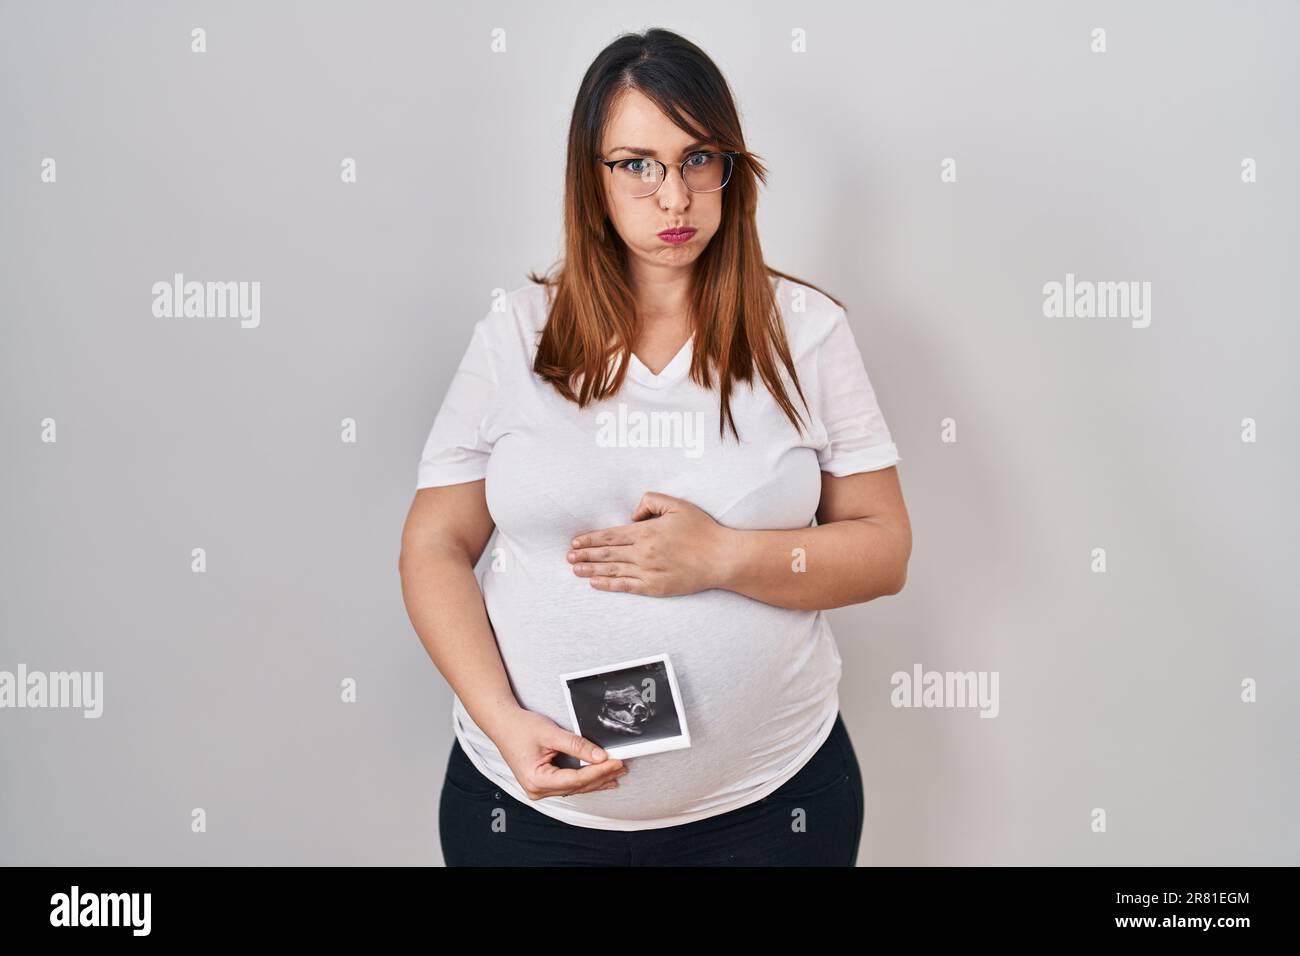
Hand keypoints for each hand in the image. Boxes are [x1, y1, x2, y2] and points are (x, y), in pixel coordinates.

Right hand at [492, 707, 627, 798]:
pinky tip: (599, 777)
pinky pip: (568, 784)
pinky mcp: (543, 783)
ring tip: (616, 773)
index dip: (599, 771)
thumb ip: (576, 745)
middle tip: (622, 767)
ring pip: (575, 787)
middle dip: (602, 776)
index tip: (616, 762)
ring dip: (596, 780)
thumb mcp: (550, 734)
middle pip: (578, 786)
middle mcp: (537, 789)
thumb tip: (599, 755)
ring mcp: (539, 789)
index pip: (576, 778)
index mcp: (536, 780)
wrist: (502, 724)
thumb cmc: (519, 728)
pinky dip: (585, 779)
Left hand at [566, 491, 731, 596]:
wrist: (721, 558)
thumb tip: (633, 514)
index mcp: (646, 532)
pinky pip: (626, 586)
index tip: (576, 542)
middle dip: (585, 555)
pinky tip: (595, 583)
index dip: (591, 539)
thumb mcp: (676, 505)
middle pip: (607, 554)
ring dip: (591, 570)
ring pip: (613, 570)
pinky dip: (609, 585)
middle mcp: (643, 553)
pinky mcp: (656, 587)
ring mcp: (648, 572)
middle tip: (568, 557)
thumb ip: (651, 502)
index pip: (610, 536)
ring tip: (575, 570)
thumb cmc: (701, 530)